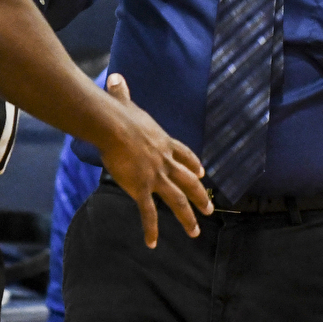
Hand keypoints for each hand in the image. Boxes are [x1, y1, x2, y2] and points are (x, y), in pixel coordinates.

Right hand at [98, 73, 211, 247]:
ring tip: (195, 232)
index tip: (202, 172)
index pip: (184, 154)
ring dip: (187, 217)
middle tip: (209, 210)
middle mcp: (164, 161)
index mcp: (162, 142)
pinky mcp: (141, 188)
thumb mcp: (124, 102)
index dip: (193, 164)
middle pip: (188, 181)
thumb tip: (115, 78)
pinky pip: (148, 213)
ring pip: (178, 200)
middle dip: (200, 196)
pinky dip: (150, 229)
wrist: (112, 125)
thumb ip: (121, 92)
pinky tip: (152, 244)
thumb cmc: (118, 113)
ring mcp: (155, 176)